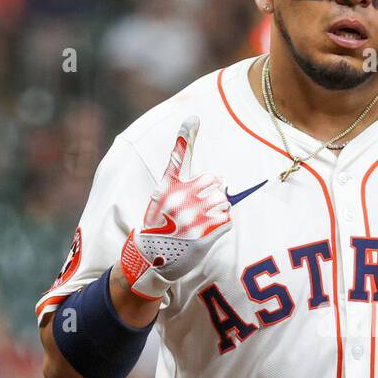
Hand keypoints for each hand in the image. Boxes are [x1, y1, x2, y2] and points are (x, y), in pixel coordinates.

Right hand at [121, 116, 231, 300]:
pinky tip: (205, 233)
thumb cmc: (159, 226)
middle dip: (213, 192)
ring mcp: (192, 216)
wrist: (150, 260)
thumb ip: (184, 183)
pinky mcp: (204, 234)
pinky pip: (227, 220)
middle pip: (216, 180)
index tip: (193, 117)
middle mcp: (179, 198)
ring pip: (224, 201)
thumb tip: (216, 174)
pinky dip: (221, 226)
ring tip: (199, 223)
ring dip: (218, 211)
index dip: (186, 135)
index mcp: (167, 186)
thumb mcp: (161, 199)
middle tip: (198, 208)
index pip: (178, 156)